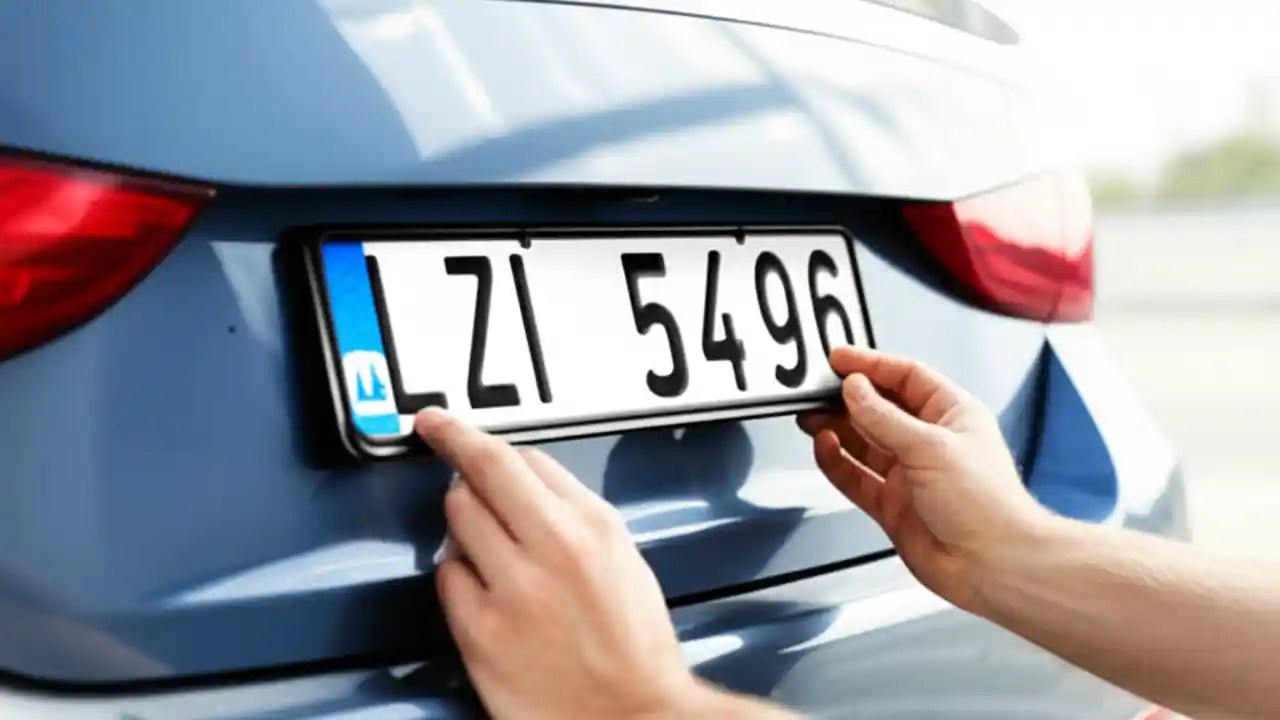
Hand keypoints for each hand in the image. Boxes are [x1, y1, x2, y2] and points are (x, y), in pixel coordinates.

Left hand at [415, 408, 705, 719]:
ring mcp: (514, 588)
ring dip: (459, 520)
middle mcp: (555, 547)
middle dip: (458, 464)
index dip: (481, 441)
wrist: (632, 718)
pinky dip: (455, 575)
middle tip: (448, 461)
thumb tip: (528, 484)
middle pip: (481, 473)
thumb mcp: (623, 559)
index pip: (524, 457)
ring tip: (482, 543)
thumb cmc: (634, 650)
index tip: (453, 428)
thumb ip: (576, 515)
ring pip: (457, 518)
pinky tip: (480, 589)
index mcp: (595, 525)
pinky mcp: (483, 631)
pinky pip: (447, 577)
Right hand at [798, 346, 1054, 613]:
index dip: (872, 365)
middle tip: (818, 389)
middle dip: (848, 398)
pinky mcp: (893, 505)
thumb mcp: (932, 447)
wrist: (993, 566)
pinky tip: (824, 447)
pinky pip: (856, 476)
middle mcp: (930, 442)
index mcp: (952, 415)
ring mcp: (910, 474)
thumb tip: (855, 390)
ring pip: (863, 442)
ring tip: (810, 416)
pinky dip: (837, 462)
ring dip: (837, 428)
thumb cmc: (988, 505)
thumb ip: (885, 418)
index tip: (840, 359)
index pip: (906, 377)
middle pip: (880, 408)